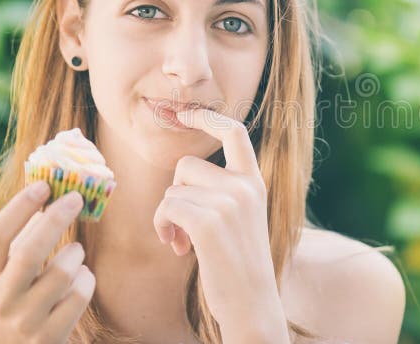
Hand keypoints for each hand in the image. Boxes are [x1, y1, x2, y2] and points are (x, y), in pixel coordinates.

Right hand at [0, 182, 95, 343]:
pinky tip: (80, 281)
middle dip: (56, 219)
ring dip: (75, 254)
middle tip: (76, 197)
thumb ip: (20, 241)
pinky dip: (86, 279)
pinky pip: (79, 293)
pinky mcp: (49, 336)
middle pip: (29, 251)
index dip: (19, 206)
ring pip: (63, 271)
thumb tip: (48, 196)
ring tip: (74, 255)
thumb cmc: (13, 304)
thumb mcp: (3, 277)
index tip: (43, 185)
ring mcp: (24, 320)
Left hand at [153, 109, 286, 338]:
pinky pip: (167, 208)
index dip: (207, 120)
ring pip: (173, 190)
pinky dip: (164, 227)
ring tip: (182, 241)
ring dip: (167, 216)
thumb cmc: (239, 266)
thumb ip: (224, 191)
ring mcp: (229, 203)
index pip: (234, 133)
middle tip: (182, 227)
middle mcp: (245, 187)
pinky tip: (178, 248)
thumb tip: (184, 174)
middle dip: (175, 194)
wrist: (252, 305)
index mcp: (255, 183)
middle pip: (186, 166)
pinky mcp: (209, 222)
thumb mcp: (241, 219)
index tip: (185, 115)